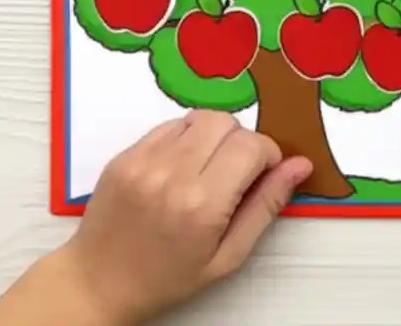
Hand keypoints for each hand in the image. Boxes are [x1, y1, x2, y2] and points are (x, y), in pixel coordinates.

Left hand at [57, 110, 311, 323]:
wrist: (99, 283)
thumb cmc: (169, 278)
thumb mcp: (228, 256)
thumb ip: (266, 206)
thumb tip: (301, 165)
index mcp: (202, 205)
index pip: (252, 146)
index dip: (268, 156)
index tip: (262, 176)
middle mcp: (171, 175)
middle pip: (226, 122)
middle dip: (242, 141)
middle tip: (236, 172)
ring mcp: (142, 162)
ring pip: (198, 118)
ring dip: (214, 136)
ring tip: (207, 169)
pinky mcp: (124, 156)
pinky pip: (169, 125)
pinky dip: (185, 139)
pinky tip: (181, 168)